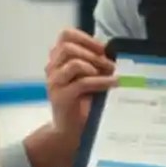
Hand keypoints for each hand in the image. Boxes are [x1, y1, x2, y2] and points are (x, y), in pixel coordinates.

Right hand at [44, 28, 115, 143]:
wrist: (69, 130)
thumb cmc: (81, 102)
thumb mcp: (86, 77)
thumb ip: (93, 63)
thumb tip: (111, 51)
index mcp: (57, 60)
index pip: (65, 36)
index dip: (85, 38)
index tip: (102, 47)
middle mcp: (52, 68)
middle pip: (67, 47)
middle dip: (92, 51)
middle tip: (109, 62)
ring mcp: (55, 82)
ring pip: (73, 62)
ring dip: (95, 64)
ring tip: (111, 71)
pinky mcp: (61, 97)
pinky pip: (82, 82)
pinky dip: (101, 80)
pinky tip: (112, 82)